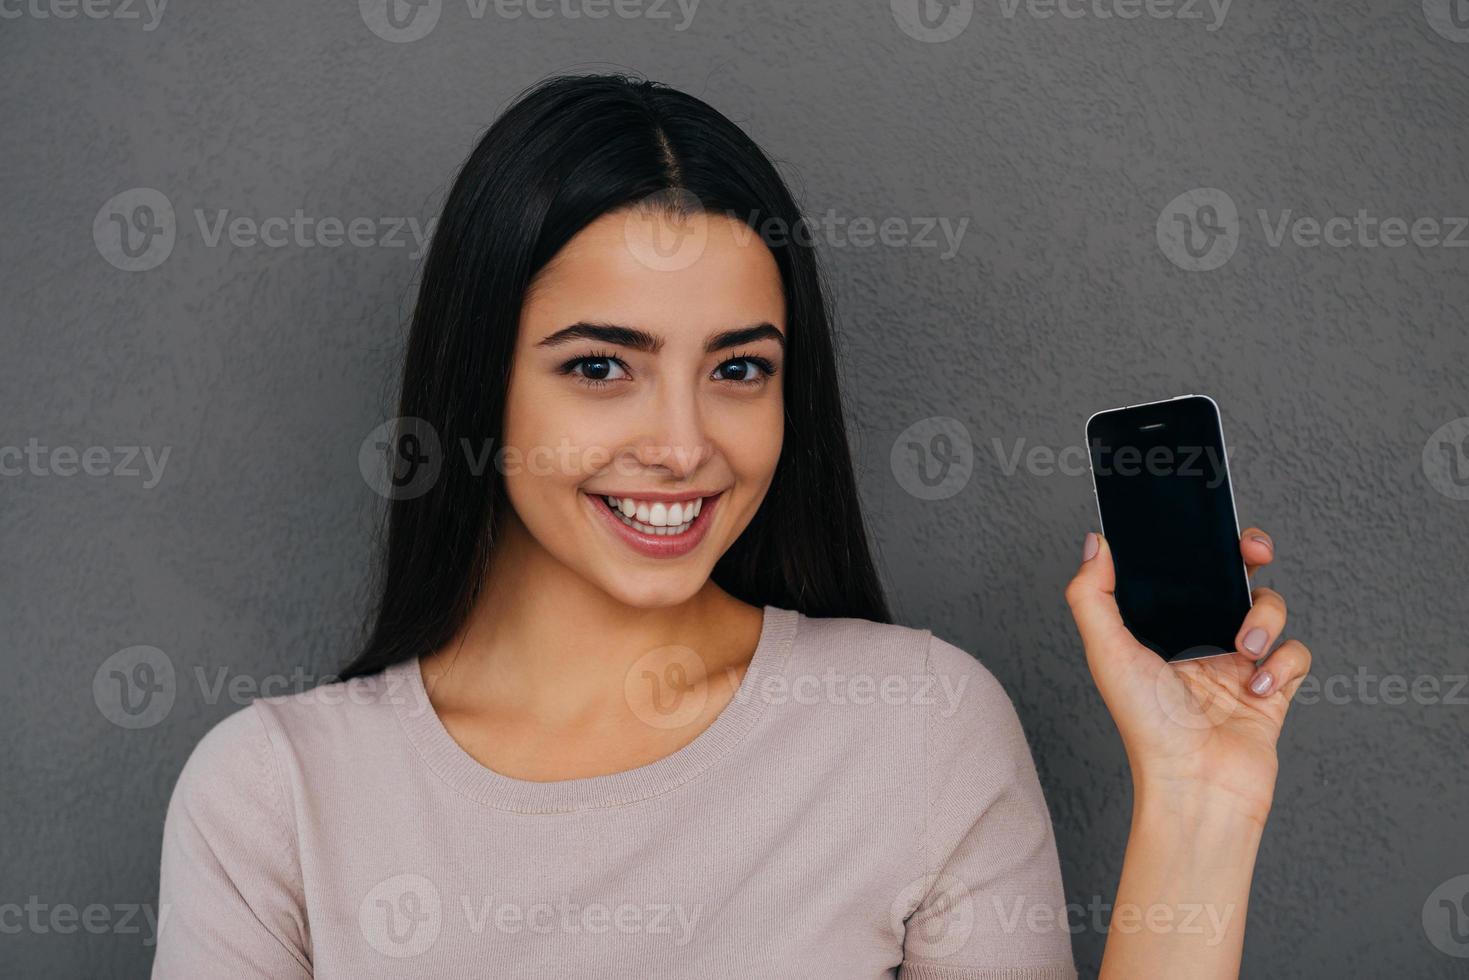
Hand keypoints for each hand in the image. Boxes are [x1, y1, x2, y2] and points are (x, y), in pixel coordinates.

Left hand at [1064, 528, 1311, 824]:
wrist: (1196, 786)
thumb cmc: (1146, 727)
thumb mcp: (1107, 652)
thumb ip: (1092, 595)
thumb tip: (1096, 543)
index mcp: (1159, 629)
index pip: (1183, 572)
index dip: (1198, 546)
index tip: (1209, 525)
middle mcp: (1198, 642)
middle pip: (1234, 577)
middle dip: (1249, 556)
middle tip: (1253, 551)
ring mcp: (1237, 664)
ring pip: (1269, 609)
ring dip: (1264, 619)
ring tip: (1243, 650)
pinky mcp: (1272, 690)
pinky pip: (1295, 654)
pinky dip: (1283, 663)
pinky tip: (1258, 687)